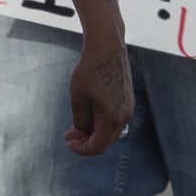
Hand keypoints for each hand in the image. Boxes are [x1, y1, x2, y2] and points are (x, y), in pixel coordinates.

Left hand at [65, 36, 131, 155]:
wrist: (107, 47)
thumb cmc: (89, 70)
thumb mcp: (78, 97)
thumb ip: (80, 120)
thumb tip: (81, 133)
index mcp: (112, 119)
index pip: (97, 147)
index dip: (81, 149)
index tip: (68, 141)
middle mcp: (125, 117)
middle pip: (105, 141)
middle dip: (86, 141)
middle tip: (69, 133)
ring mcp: (128, 108)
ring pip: (110, 130)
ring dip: (94, 131)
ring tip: (76, 123)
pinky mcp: (127, 100)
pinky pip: (114, 119)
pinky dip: (101, 121)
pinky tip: (88, 112)